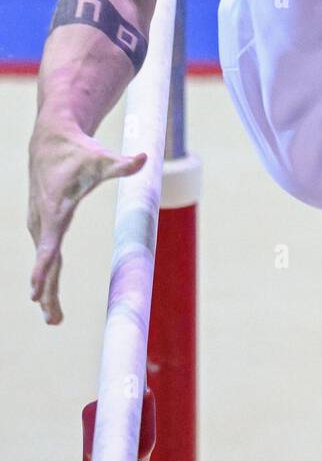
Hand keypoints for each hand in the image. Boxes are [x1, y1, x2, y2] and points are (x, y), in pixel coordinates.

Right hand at [28, 122, 146, 325]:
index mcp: (55, 211)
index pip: (49, 245)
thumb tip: (145, 158)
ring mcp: (40, 222)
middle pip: (45, 263)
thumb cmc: (78, 151)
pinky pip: (45, 254)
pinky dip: (46, 275)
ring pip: (44, 262)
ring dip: (46, 289)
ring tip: (54, 317)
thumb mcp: (100, 159)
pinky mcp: (42, 223)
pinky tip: (49, 295)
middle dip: (47, 292)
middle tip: (54, 321)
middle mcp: (43, 220)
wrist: (51, 140)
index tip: (36, 291)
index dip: (43, 268)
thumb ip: (122, 165)